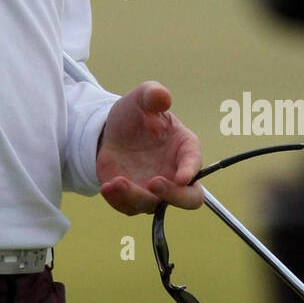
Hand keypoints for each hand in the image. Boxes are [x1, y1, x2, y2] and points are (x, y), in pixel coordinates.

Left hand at [95, 81, 202, 215]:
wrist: (111, 131)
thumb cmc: (135, 115)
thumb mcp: (141, 98)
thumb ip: (152, 94)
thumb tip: (163, 96)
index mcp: (185, 148)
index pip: (195, 164)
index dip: (190, 172)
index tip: (180, 176)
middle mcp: (175, 174)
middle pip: (189, 199)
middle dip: (175, 196)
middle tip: (154, 184)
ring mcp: (155, 190)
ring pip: (154, 206)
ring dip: (136, 197)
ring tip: (116, 182)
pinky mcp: (134, 198)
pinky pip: (130, 208)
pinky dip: (119, 201)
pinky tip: (107, 187)